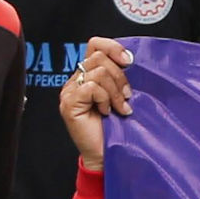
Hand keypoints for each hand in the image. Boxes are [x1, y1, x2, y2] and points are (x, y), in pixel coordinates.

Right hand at [58, 36, 133, 172]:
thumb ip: (121, 76)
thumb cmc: (118, 127)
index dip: (113, 47)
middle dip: (120, 77)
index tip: (129, 61)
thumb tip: (130, 58)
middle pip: (99, 57)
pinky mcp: (69, 103)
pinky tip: (107, 112)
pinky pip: (91, 87)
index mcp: (89, 75)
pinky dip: (105, 99)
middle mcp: (76, 81)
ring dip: (115, 92)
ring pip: (98, 72)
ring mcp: (70, 91)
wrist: (109, 154)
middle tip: (127, 97)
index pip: (95, 44)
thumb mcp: (123, 95)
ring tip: (119, 107)